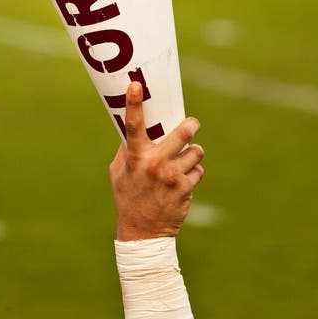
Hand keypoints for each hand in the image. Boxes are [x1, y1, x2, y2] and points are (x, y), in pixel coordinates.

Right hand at [109, 82, 204, 240]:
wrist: (143, 233)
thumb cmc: (128, 197)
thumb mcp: (119, 172)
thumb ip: (127, 150)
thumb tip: (134, 126)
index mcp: (135, 158)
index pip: (133, 126)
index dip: (134, 103)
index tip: (136, 85)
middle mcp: (155, 165)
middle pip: (181, 134)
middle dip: (190, 126)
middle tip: (193, 124)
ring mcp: (172, 177)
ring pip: (195, 152)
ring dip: (192, 154)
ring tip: (183, 162)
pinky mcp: (186, 189)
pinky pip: (198, 170)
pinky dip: (193, 173)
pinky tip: (182, 182)